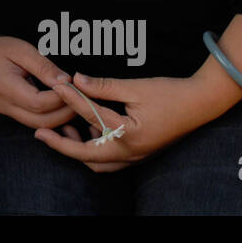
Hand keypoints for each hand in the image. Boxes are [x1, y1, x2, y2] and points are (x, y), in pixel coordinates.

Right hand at [0, 36, 77, 128]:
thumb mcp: (24, 51)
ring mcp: (8, 111)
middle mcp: (6, 105)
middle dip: (65, 112)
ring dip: (60, 117)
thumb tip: (65, 81)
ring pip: (39, 125)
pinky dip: (51, 118)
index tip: (74, 86)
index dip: (60, 98)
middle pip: (41, 120)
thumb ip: (44, 67)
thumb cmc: (1, 50)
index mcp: (7, 88)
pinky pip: (35, 121)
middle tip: (81, 98)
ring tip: (74, 102)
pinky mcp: (12, 113)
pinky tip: (62, 107)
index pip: (39, 103)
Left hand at [36, 72, 223, 171]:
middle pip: (86, 155)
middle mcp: (131, 152)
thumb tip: (76, 80)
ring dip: (78, 149)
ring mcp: (136, 156)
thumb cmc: (170, 93)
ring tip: (61, 129)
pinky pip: (109, 160)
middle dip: (61, 145)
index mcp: (129, 134)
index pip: (90, 115)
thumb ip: (104, 86)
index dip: (71, 98)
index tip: (57, 85)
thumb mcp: (135, 86)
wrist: (201, 103)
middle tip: (40, 134)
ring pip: (97, 162)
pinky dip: (94, 148)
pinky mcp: (140, 154)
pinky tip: (87, 128)